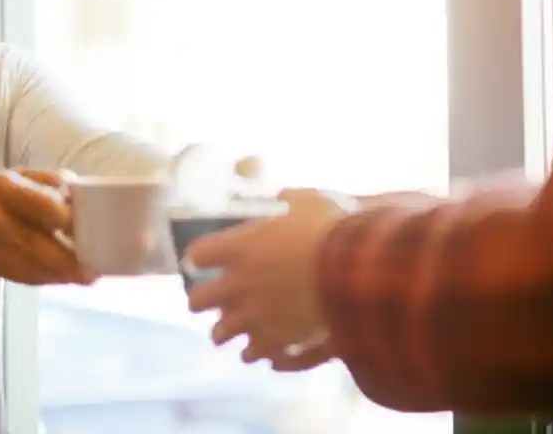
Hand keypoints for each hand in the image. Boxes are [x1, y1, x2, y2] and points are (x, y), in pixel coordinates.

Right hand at [0, 170, 94, 285]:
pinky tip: (63, 276)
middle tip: (94, 270)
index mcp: (4, 188)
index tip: (94, 230)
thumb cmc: (0, 191)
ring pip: (31, 267)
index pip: (43, 206)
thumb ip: (55, 185)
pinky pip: (23, 277)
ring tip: (86, 276)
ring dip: (61, 275)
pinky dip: (47, 278)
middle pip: (37, 245)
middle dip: (68, 261)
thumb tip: (85, 203)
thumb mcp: (25, 176)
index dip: (69, 221)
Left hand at [185, 188, 346, 362]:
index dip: (199, 257)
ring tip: (232, 327)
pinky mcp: (274, 340)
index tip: (203, 259)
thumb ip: (286, 200)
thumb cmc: (330, 231)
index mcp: (238, 247)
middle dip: (202, 300)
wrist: (355, 273)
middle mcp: (237, 284)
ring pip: (218, 333)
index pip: (197, 255)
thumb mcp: (308, 201)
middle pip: (197, 301)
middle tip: (211, 298)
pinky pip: (251, 354)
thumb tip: (280, 198)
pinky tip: (259, 347)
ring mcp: (253, 315)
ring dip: (224, 330)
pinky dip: (253, 351)